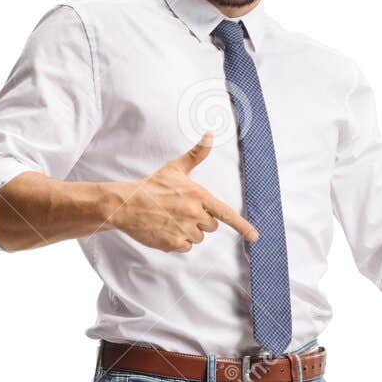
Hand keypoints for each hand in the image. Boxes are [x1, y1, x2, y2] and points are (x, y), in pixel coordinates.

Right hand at [110, 133, 258, 251]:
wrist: (127, 204)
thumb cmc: (152, 186)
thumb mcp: (175, 168)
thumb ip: (196, 154)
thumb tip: (209, 134)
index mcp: (198, 195)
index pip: (226, 213)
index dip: (243, 226)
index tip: (255, 236)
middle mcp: (194, 214)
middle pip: (211, 226)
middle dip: (200, 220)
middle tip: (181, 211)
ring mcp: (184, 230)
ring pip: (198, 238)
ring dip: (189, 232)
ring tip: (171, 219)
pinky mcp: (174, 243)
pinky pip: (186, 247)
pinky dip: (178, 241)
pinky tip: (166, 229)